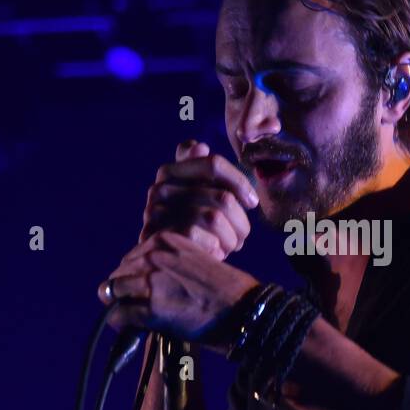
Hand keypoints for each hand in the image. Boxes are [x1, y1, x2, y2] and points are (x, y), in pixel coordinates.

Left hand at [97, 231, 261, 355]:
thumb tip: (143, 281)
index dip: (133, 278)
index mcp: (165, 241)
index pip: (131, 258)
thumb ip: (168, 264)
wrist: (245, 310)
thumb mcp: (194, 260)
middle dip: (122, 292)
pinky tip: (133, 329)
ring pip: (113, 292)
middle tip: (134, 308)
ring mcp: (151, 281)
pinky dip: (121, 324)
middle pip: (119, 274)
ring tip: (132, 319)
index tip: (140, 292)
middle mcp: (155, 256)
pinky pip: (119, 315)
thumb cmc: (227, 290)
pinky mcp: (152, 307)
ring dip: (120, 306)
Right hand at [140, 140, 257, 260]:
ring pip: (216, 219)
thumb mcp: (196, 193)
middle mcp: (159, 189)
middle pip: (222, 197)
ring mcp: (157, 213)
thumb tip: (199, 146)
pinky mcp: (162, 240)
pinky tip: (214, 255)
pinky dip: (217, 251)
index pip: (213, 164)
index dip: (239, 183)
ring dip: (231, 239)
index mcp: (169, 171)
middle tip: (241, 235)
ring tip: (229, 246)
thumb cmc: (187, 224)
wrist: (160, 263)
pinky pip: (207, 241)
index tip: (252, 202)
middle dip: (240, 221)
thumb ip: (200, 168)